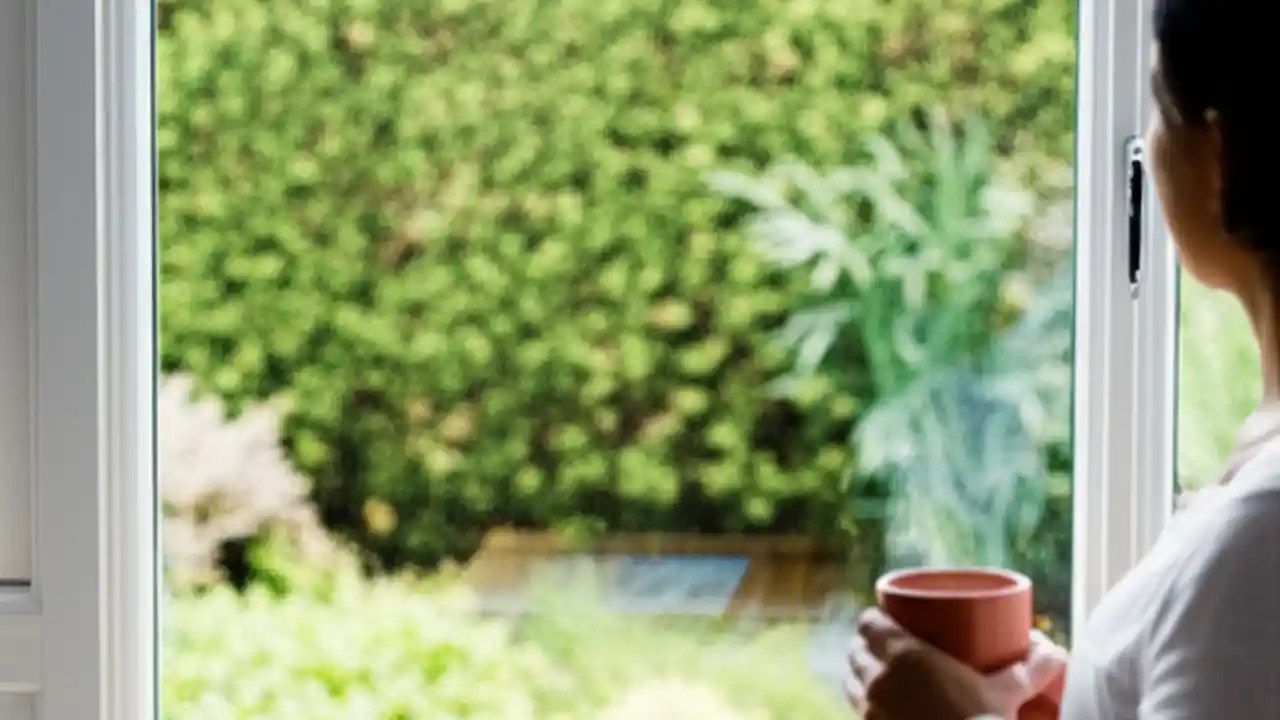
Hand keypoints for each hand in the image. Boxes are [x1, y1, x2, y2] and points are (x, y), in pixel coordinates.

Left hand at [845, 608, 1066, 719]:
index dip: (873, 620)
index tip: (885, 621)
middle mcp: (877, 678)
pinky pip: (855, 711)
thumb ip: (1031, 669)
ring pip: (850, 681)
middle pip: (856, 650)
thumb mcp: (1008, 693)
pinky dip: (861, 705)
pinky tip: (874, 707)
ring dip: (859, 675)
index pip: (869, 624)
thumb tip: (1056, 651)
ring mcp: (868, 708)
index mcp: (903, 654)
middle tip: (884, 648)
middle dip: (865, 646)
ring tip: (876, 676)